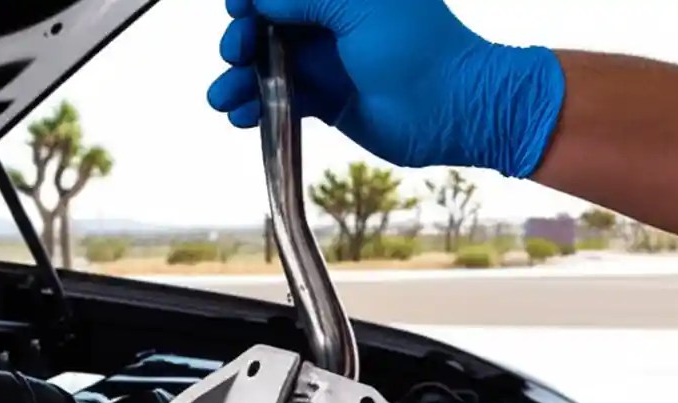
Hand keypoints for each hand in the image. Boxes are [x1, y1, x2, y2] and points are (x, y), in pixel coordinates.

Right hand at [207, 0, 565, 176]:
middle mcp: (330, 19)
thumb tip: (258, 0)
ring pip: (266, 63)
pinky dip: (256, 107)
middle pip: (265, 22)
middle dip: (241, 37)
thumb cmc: (416, 47)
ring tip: (224, 98)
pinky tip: (243, 116)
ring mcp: (326, 60)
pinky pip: (278, 99)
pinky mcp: (325, 100)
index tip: (238, 8)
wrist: (453, 109)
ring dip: (239, 79)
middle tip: (236, 52)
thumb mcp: (357, 5)